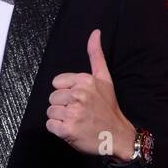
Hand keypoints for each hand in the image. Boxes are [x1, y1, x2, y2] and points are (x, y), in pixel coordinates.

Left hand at [46, 29, 135, 158]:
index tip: (80, 99)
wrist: (117, 136)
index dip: (66, 92)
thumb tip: (95, 32)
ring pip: (50, 112)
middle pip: (52, 98)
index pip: (56, 83)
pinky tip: (72, 130)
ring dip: (60, 118)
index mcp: (85, 81)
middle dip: (63, 106)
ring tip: (76, 121)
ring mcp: (73, 113)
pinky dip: (58, 130)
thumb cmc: (108, 107)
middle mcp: (78, 95)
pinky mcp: (67, 129)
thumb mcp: (105, 78)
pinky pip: (50, 125)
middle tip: (79, 112)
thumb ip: (96, 55)